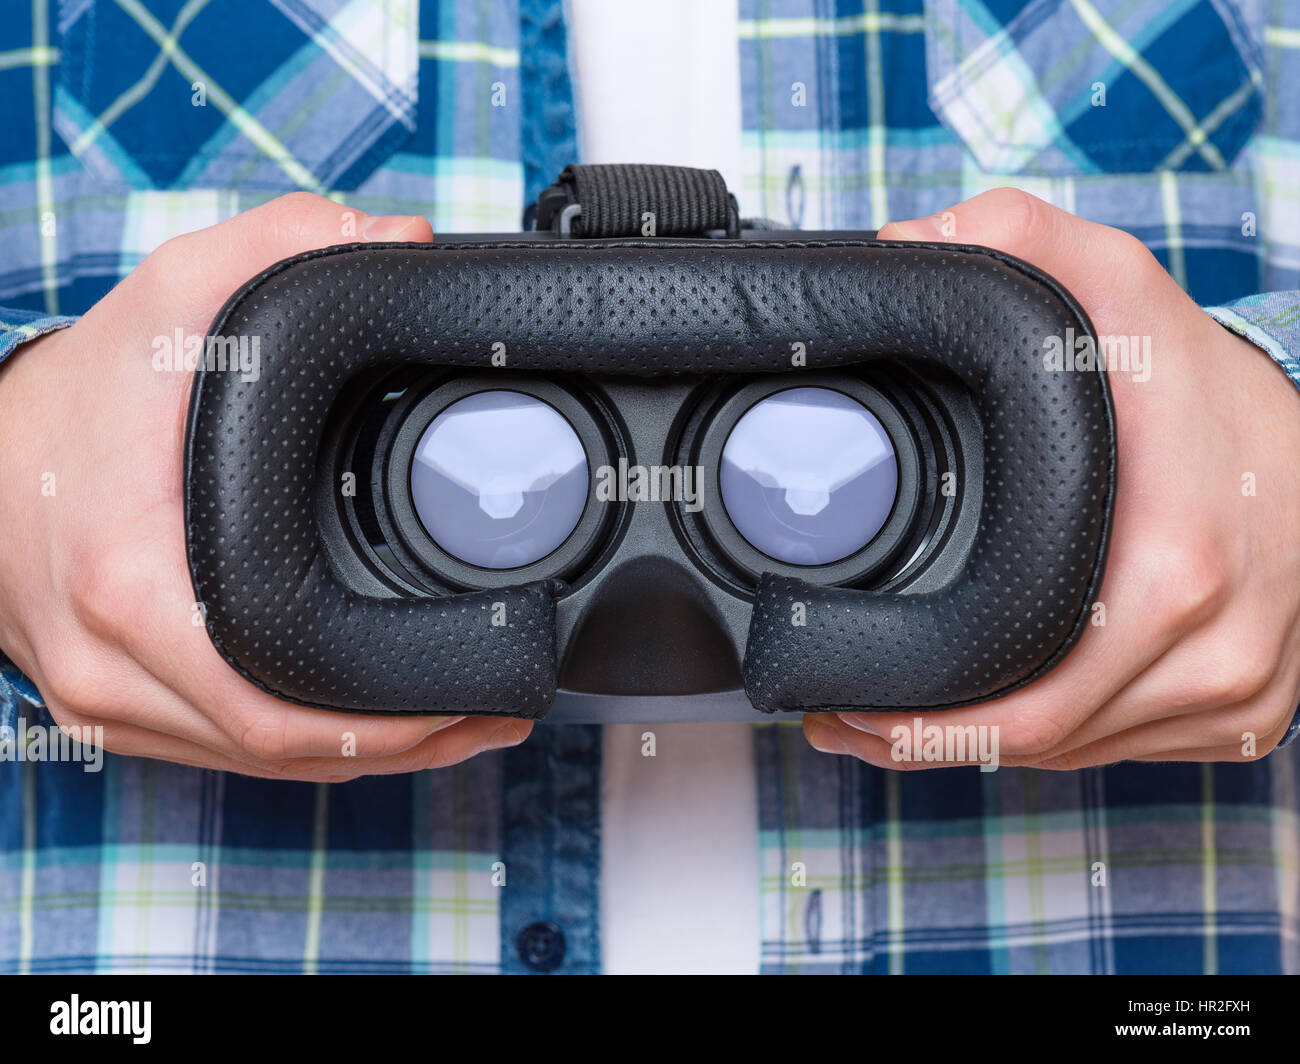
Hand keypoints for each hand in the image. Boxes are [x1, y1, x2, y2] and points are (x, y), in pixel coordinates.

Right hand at [0, 193, 530, 779]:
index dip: (399, 718)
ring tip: (464, 727)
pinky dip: (309, 746)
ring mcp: (105, 702)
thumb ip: (287, 246)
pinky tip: (378, 725)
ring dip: (369, 754)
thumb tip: (407, 242)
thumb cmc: (79, 394)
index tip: (486, 689)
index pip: (282, 702)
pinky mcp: (113, 709)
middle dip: (410, 743)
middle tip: (500, 715)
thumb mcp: (176, 294)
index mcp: (132, 586)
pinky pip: (227, 750)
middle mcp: (112, 667)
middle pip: (285, 751)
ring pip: (259, 764)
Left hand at [804, 188, 1299, 768]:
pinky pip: (1127, 750)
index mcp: (1170, 567)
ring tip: (893, 724)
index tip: (841, 702)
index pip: (1020, 701)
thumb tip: (901, 252)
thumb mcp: (1112, 283)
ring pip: (1079, 754)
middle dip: (927, 744)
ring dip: (984, 748)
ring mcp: (1238, 690)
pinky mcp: (1249, 711)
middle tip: (844, 722)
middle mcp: (1212, 648)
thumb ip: (1009, 243)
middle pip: (1038, 741)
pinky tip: (993, 715)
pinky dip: (1054, 739)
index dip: (919, 721)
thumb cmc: (1205, 380)